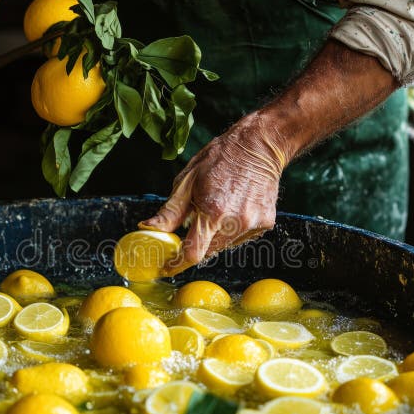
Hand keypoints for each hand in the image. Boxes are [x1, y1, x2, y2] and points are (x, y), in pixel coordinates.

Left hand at [139, 111, 288, 276]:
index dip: (177, 264)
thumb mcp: (187, 181)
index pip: (193, 253)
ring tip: (218, 208)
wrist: (258, 146)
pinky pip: (241, 237)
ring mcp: (253, 224)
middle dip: (196, 245)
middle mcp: (235, 221)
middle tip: (193, 227)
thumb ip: (170, 212)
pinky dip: (232, 229)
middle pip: (208, 251)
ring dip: (215, 236)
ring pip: (225, 245)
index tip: (167, 267)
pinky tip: (234, 207)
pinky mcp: (265, 223)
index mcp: (213, 211)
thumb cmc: (220, 158)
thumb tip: (148, 228)